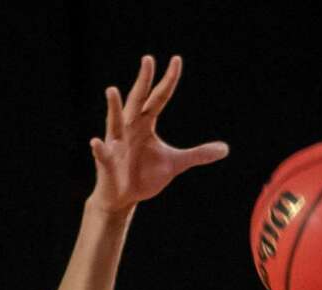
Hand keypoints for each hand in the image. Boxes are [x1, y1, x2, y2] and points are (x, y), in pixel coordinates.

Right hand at [91, 55, 227, 213]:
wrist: (123, 197)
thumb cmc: (144, 176)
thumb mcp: (175, 163)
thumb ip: (198, 154)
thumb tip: (225, 149)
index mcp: (146, 123)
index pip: (160, 97)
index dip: (168, 80)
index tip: (177, 60)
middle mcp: (130, 127)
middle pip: (138, 100)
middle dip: (143, 81)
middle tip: (148, 59)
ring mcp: (116, 143)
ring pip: (115, 121)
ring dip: (113, 107)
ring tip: (112, 91)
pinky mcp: (107, 162)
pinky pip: (102, 154)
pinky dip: (99, 149)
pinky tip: (97, 143)